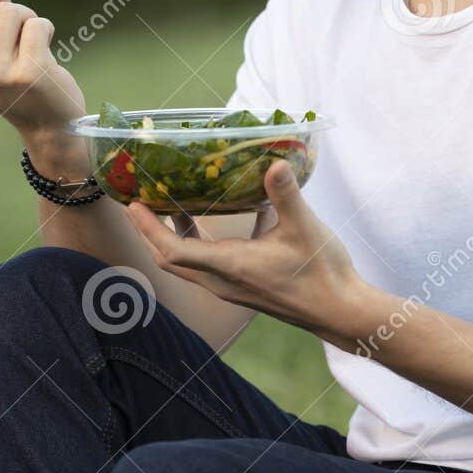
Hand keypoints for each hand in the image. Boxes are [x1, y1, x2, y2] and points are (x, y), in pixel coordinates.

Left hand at [127, 159, 366, 342]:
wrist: (338, 311)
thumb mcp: (304, 227)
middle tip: (139, 202)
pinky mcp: (243, 288)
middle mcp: (222, 282)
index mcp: (229, 267)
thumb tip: (275, 162)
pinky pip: (207, 266)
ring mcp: (231, 288)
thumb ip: (286, 194)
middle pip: (171, 260)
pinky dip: (198, 244)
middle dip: (151, 233)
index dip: (149, 228)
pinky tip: (217, 220)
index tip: (133, 204)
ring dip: (173, 238)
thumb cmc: (321, 273)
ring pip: (188, 264)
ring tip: (169, 207)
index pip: (173, 251)